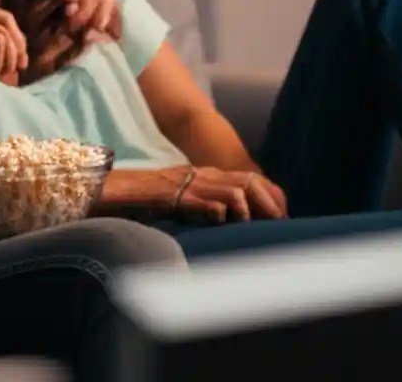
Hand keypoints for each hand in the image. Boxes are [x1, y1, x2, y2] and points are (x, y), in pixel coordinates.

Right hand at [157, 166, 288, 222]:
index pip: (251, 178)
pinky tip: (225, 224)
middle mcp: (204, 176)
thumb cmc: (151, 198)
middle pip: (250, 181)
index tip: (281, 216)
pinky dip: (223, 214)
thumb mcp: (185, 195)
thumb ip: (207, 202)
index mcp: (208, 175)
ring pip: (236, 190)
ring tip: (255, 226)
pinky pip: (211, 204)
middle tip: (279, 224)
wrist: (120, 188)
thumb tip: (230, 220)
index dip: (270, 196)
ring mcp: (192, 186)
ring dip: (250, 209)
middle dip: (269, 203)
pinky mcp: (179, 198)